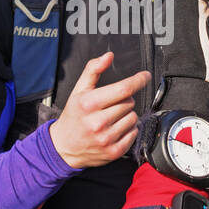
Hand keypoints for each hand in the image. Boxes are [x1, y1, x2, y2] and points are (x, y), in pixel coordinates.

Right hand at [50, 52, 149, 168]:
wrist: (63, 147)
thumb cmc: (73, 116)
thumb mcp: (78, 91)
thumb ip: (93, 70)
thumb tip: (108, 56)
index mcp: (88, 104)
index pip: (122, 89)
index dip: (138, 80)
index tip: (145, 76)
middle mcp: (97, 122)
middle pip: (129, 102)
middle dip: (124, 100)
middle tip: (110, 105)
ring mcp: (106, 138)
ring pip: (134, 117)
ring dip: (127, 115)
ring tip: (111, 118)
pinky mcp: (113, 151)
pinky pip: (134, 133)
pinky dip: (129, 129)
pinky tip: (115, 129)